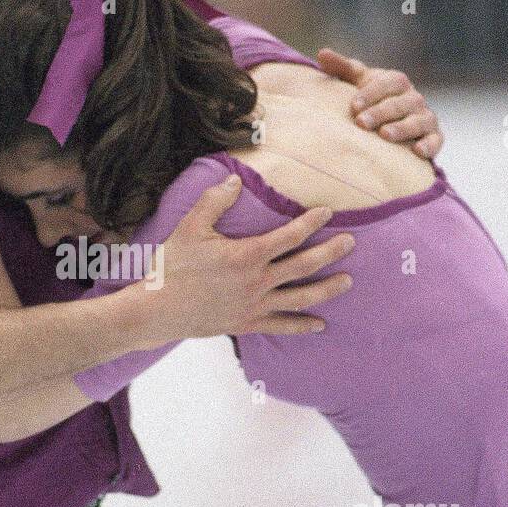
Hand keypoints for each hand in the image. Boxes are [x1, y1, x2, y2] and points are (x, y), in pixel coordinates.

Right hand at [148, 175, 353, 339]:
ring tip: (348, 281)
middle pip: (304, 265)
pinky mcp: (246, 324)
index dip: (311, 222)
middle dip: (331, 252)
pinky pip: (281, 326)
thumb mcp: (189, 227)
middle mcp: (257, 281)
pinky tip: (320, 324)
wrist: (157, 310)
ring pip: (300, 297)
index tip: (327, 212)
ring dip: (327, 289)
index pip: (289, 236)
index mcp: (247, 255)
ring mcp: (254, 305)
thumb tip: (235, 180)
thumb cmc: (171, 267)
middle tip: (351, 242)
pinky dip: (302, 325)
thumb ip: (214, 201)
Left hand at [317, 48, 442, 158]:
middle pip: (401, 103)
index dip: (371, 93)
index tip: (353, 105)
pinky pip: (436, 140)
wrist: (392, 122)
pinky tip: (417, 151)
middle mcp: (414, 98)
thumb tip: (322, 54)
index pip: (387, 83)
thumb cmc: (371, 98)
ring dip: (403, 128)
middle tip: (361, 123)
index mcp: (397, 82)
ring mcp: (425, 117)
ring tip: (385, 135)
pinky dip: (430, 145)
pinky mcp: (433, 136)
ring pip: (419, 121)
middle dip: (381, 112)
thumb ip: (342, 68)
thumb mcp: (358, 81)